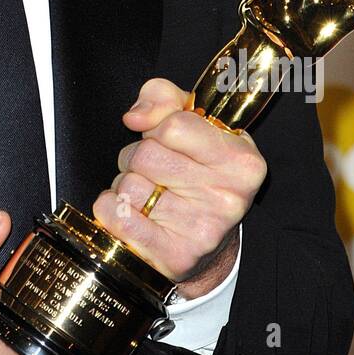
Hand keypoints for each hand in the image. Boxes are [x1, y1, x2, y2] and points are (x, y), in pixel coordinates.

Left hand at [92, 78, 266, 285]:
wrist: (206, 244)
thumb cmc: (195, 171)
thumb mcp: (191, 122)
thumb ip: (163, 97)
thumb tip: (136, 116)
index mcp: (242, 160)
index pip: (174, 126)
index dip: (158, 129)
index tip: (166, 140)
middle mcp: (229, 196)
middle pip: (146, 155)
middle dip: (138, 157)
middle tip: (156, 171)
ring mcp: (203, 230)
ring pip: (129, 184)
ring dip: (126, 184)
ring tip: (149, 193)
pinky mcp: (175, 257)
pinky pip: (118, 216)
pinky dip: (111, 208)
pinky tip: (132, 212)